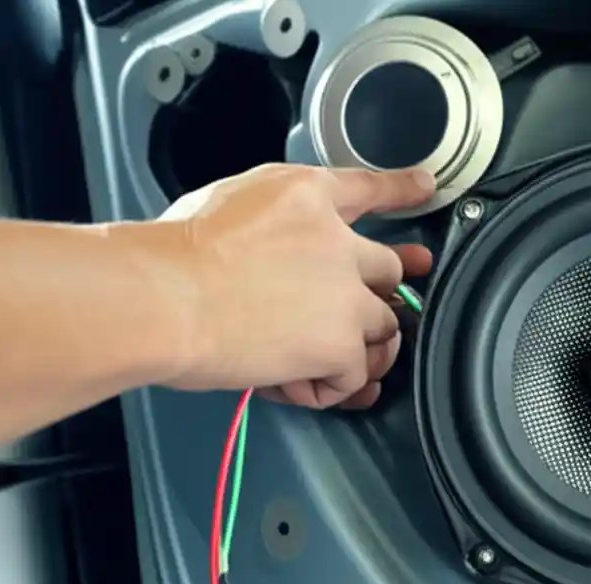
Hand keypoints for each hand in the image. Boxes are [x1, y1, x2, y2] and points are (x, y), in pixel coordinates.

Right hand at [151, 163, 434, 407]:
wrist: (166, 295)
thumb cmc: (172, 255)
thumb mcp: (222, 203)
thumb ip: (263, 222)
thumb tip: (259, 254)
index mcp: (304, 196)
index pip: (367, 188)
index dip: (401, 190)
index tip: (425, 188)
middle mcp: (338, 242)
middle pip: (389, 269)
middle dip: (386, 293)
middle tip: (381, 316)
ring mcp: (346, 294)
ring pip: (383, 327)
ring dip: (357, 350)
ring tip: (319, 366)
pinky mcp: (341, 343)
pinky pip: (353, 375)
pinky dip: (327, 388)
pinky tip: (293, 384)